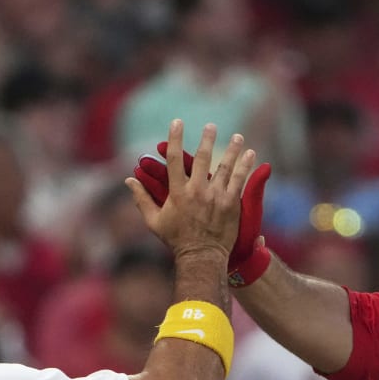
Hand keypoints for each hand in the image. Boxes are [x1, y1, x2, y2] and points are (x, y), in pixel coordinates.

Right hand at [133, 134, 272, 284]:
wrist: (201, 257)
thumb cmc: (176, 240)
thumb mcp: (154, 221)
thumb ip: (141, 199)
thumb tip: (128, 180)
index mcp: (177, 193)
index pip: (173, 160)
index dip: (174, 139)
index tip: (177, 122)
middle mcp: (197, 191)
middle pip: (202, 158)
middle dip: (207, 139)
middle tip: (211, 125)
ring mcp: (216, 196)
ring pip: (224, 166)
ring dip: (231, 149)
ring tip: (237, 136)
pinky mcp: (230, 204)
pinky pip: (239, 180)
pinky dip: (245, 166)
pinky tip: (250, 153)